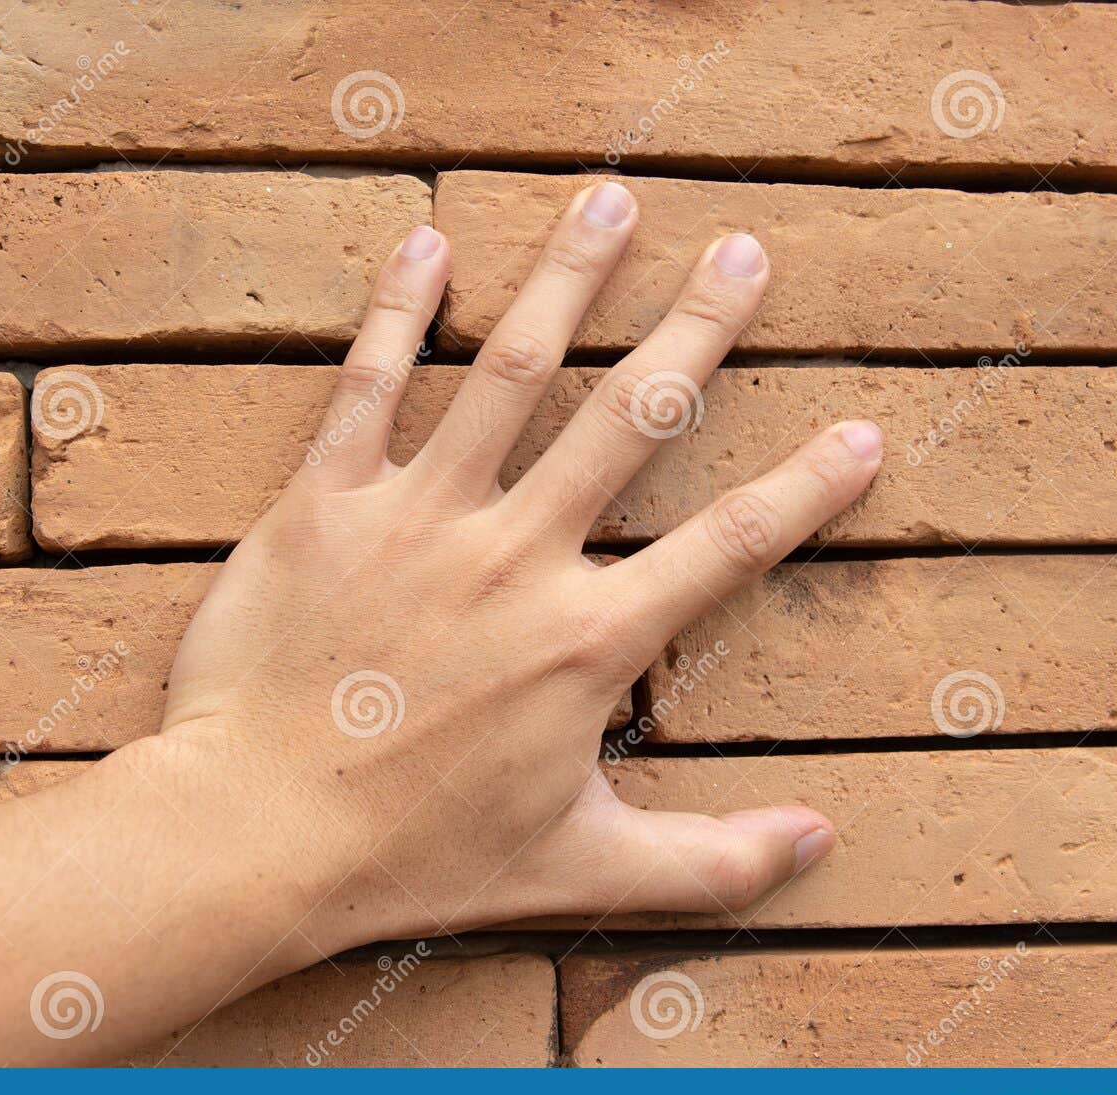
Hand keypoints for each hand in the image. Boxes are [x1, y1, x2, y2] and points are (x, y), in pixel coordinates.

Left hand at [160, 181, 883, 946]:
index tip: (861, 431)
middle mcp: (516, 557)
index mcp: (587, 640)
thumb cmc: (415, 858)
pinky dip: (398, 311)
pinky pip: (368, 386)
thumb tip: (820, 840)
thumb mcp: (580, 872)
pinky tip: (428, 243)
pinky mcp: (326, 504)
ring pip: (510, 373)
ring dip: (567, 280)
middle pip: (628, 420)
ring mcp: (419, 518)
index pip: (727, 545)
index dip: (805, 488)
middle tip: (744, 254)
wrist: (255, 836)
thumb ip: (711, 862)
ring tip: (611, 200)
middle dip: (695, 330)